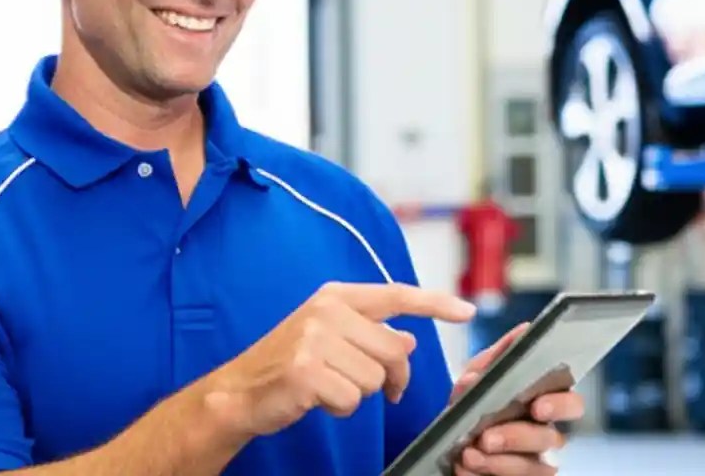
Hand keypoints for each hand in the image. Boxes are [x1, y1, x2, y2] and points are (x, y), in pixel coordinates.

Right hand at [201, 282, 476, 440]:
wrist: (238, 390)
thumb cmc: (285, 365)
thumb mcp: (328, 338)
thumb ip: (369, 334)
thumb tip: (406, 340)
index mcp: (334, 297)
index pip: (395, 295)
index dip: (434, 304)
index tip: (466, 311)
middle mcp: (326, 311)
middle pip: (393, 350)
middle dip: (387, 376)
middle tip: (357, 382)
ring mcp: (314, 339)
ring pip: (375, 379)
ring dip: (356, 393)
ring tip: (326, 386)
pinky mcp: (307, 371)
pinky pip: (352, 400)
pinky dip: (338, 409)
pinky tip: (316, 399)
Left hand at [452, 324, 583, 475]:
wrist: (448, 437)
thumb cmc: (473, 402)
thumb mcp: (478, 375)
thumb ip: (497, 357)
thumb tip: (524, 330)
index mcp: (543, 402)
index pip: (570, 402)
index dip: (559, 405)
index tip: (537, 407)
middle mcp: (544, 433)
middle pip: (551, 439)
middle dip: (518, 437)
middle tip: (488, 437)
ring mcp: (533, 460)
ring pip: (535, 466)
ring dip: (499, 461)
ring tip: (469, 454)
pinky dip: (488, 474)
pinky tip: (466, 467)